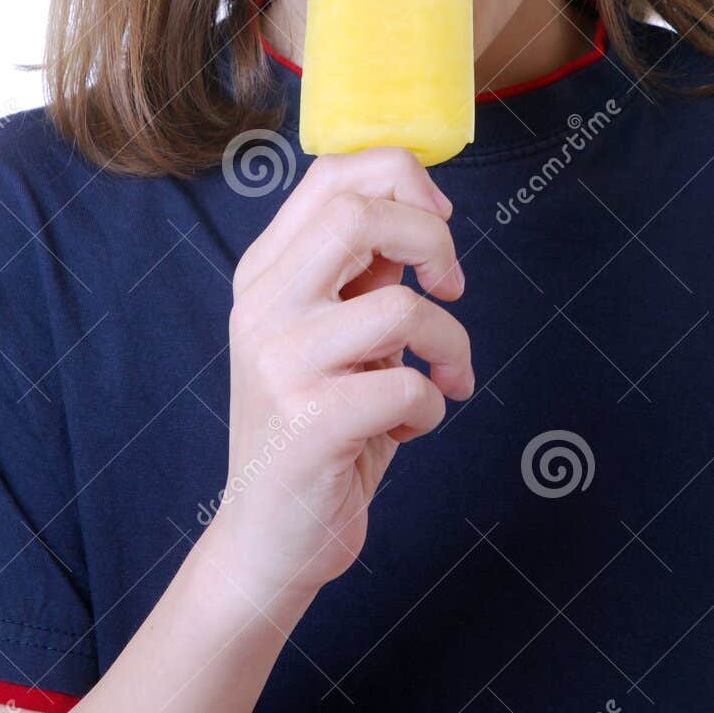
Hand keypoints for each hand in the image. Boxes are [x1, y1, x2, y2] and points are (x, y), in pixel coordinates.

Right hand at [211, 146, 471, 606]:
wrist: (269, 540)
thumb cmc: (320, 426)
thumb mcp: (334, 332)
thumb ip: (360, 272)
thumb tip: (423, 209)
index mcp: (266, 271)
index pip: (333, 173)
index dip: (404, 178)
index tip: (440, 224)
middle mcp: (262, 306)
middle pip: (357, 213)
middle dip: (432, 240)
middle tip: (450, 286)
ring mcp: (280, 364)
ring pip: (401, 308)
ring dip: (451, 343)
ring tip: (446, 374)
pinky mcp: (308, 425)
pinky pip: (408, 388)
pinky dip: (434, 406)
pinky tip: (409, 427)